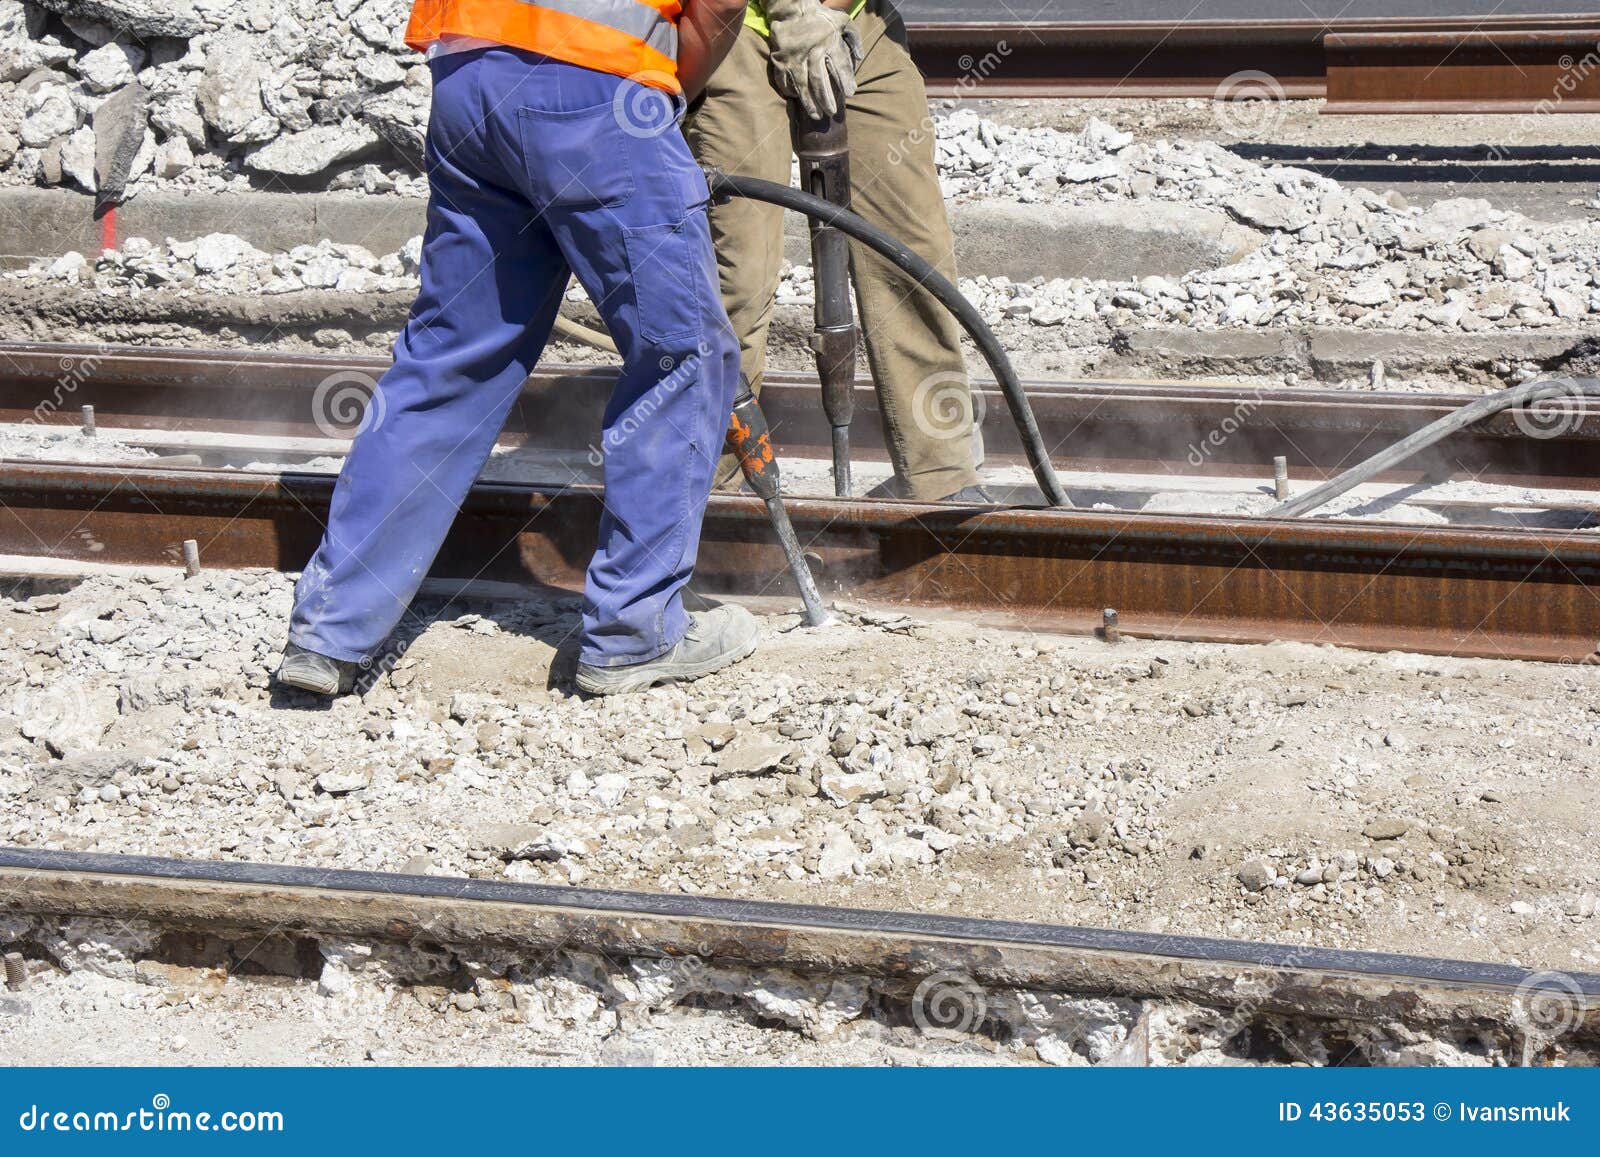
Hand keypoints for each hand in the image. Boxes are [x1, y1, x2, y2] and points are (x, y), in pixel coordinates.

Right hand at [764, 0, 860, 119]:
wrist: (793, 10)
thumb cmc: (821, 18)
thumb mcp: (842, 21)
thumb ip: (853, 37)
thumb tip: (860, 57)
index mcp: (829, 42)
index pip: (840, 65)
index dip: (845, 80)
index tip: (850, 93)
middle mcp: (811, 51)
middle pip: (819, 81)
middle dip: (826, 99)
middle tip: (832, 113)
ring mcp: (794, 57)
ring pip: (802, 85)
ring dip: (809, 102)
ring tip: (816, 115)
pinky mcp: (780, 60)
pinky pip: (784, 81)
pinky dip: (790, 92)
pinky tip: (797, 99)